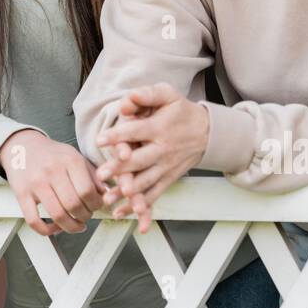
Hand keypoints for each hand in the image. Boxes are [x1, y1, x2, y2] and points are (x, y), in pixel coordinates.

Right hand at [0, 129, 105, 235]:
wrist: (23, 146)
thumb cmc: (53, 154)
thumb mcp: (76, 157)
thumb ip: (93, 175)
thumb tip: (108, 194)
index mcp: (69, 160)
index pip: (87, 191)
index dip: (95, 205)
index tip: (96, 206)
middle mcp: (52, 170)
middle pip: (74, 205)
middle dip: (84, 216)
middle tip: (86, 216)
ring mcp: (35, 183)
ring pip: (57, 215)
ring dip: (70, 227)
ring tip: (75, 225)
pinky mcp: (21, 193)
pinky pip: (33, 220)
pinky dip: (46, 230)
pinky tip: (55, 228)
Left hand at [93, 84, 208, 232]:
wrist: (207, 133)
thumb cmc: (181, 111)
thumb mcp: (169, 95)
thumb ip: (149, 94)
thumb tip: (130, 96)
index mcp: (160, 128)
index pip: (136, 132)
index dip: (118, 135)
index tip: (100, 140)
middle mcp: (163, 150)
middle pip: (139, 160)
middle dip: (120, 169)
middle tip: (101, 174)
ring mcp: (166, 167)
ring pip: (145, 182)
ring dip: (127, 192)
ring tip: (109, 198)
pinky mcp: (168, 179)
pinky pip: (154, 194)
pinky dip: (139, 206)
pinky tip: (123, 213)